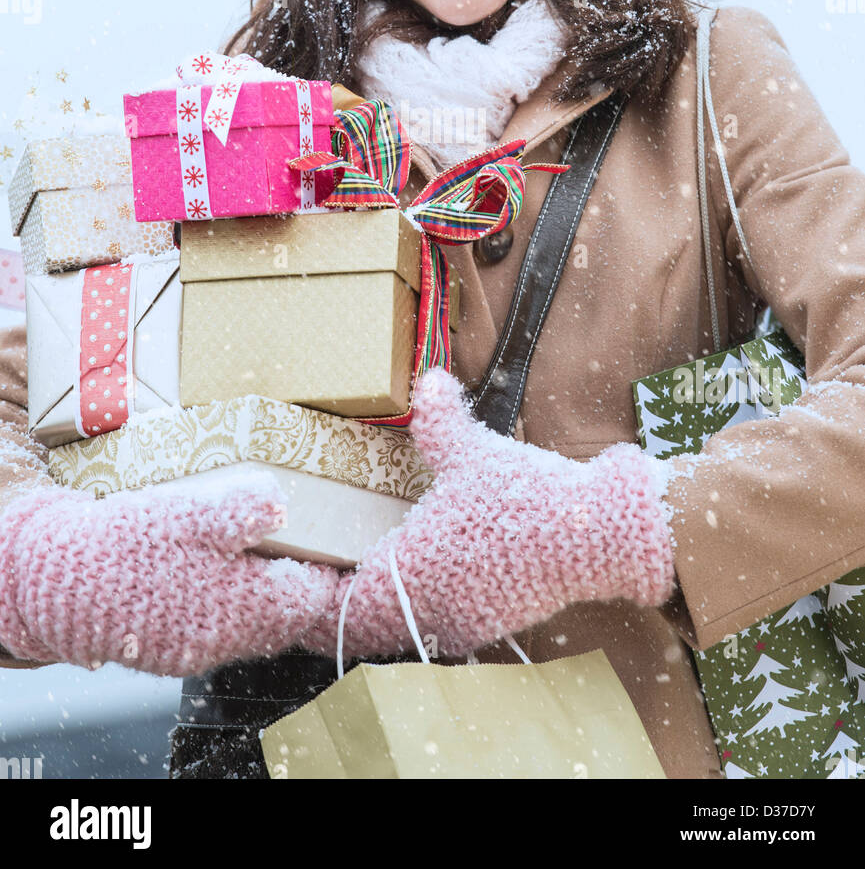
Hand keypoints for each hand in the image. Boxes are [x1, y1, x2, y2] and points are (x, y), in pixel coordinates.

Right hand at [0, 480, 339, 676]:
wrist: (62, 583)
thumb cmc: (131, 543)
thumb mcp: (189, 512)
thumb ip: (239, 509)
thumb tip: (281, 503)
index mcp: (242, 606)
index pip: (307, 598)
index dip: (321, 569)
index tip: (326, 545)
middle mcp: (225, 639)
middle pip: (281, 620)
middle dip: (293, 589)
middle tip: (298, 552)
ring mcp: (194, 652)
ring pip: (248, 629)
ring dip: (261, 600)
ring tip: (258, 562)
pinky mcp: (166, 652)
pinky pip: (211, 633)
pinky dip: (223, 609)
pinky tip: (211, 579)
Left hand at [302, 367, 675, 660]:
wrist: (597, 536)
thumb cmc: (526, 496)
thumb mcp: (474, 452)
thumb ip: (440, 419)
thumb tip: (429, 379)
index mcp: (408, 572)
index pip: (337, 608)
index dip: (306, 601)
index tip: (292, 581)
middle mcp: (426, 610)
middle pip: (360, 628)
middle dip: (335, 611)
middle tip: (320, 580)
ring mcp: (458, 624)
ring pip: (395, 634)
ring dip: (375, 613)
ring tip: (359, 581)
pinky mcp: (487, 625)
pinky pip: (431, 631)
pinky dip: (412, 613)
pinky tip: (416, 583)